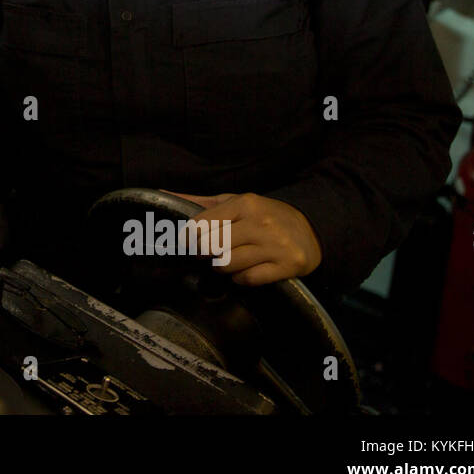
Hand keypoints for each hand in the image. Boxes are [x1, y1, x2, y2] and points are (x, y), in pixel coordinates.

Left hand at [162, 191, 321, 285]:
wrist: (311, 227)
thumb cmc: (264, 215)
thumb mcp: (235, 202)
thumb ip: (199, 203)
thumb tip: (162, 195)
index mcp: (244, 204)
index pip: (201, 225)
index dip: (190, 238)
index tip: (189, 242)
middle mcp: (260, 223)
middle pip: (212, 247)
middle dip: (205, 253)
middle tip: (209, 253)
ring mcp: (275, 245)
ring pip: (228, 265)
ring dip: (223, 267)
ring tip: (229, 259)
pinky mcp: (287, 265)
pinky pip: (250, 279)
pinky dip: (242, 278)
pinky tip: (246, 269)